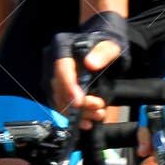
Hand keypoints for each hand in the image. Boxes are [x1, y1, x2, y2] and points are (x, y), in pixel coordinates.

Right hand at [49, 12, 128, 127]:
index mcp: (62, 46)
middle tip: (98, 108)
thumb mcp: (111, 45)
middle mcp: (53, 61)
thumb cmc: (107, 42)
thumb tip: (90, 64)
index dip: (69, 86)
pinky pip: (62, 103)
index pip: (61, 67)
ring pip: (59, 98)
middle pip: (58, 87)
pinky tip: (88, 122)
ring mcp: (55, 75)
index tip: (79, 102)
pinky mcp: (60, 86)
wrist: (103, 42)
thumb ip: (103, 52)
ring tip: (98, 115)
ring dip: (77, 112)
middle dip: (77, 103)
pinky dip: (74, 114)